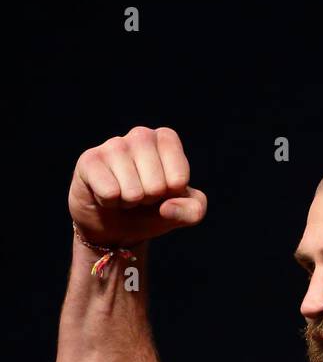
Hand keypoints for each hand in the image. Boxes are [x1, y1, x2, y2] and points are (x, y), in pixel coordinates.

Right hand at [68, 126, 206, 246]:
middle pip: (156, 185)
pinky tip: (106, 195)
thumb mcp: (184, 213)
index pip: (179, 178)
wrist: (116, 226)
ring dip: (129, 203)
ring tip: (124, 195)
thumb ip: (194, 210)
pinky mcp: (89, 159)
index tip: (163, 191)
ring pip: (133, 191)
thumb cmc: (152, 211)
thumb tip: (165, 207)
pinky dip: (110, 203)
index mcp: (166, 140)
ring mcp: (114, 145)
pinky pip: (110, 192)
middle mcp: (141, 135)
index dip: (171, 195)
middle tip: (141, 196)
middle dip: (149, 200)